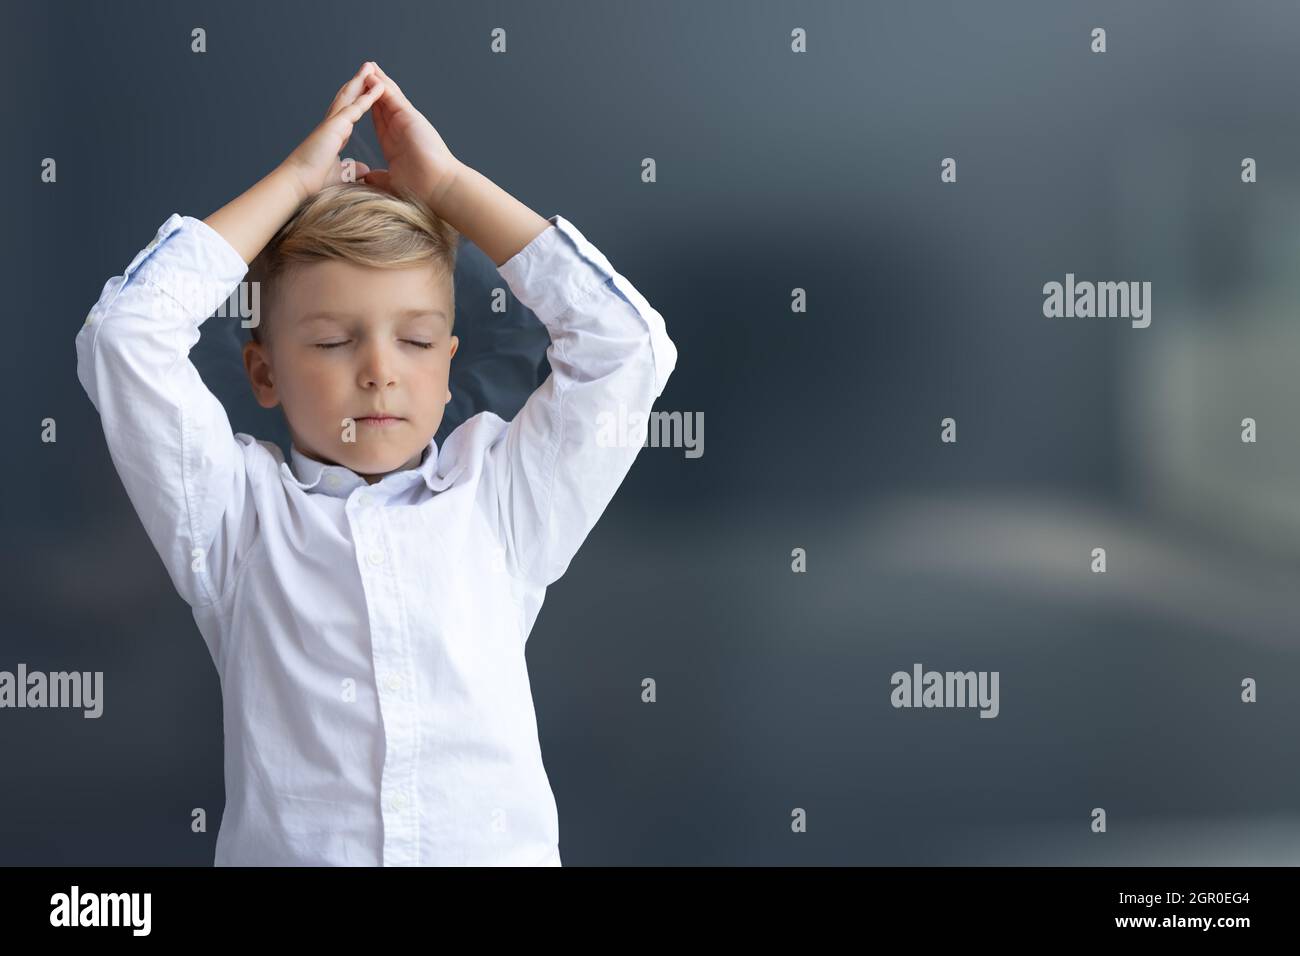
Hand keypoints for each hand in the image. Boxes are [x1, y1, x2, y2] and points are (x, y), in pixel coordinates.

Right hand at [280, 62, 385, 202]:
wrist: (298, 181)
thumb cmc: (312, 180)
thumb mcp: (340, 174)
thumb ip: (351, 169)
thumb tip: (364, 170)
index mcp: (334, 135)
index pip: (349, 113)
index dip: (357, 101)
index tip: (365, 92)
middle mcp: (333, 125)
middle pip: (348, 98)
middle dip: (358, 83)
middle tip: (367, 69)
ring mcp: (333, 123)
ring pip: (350, 96)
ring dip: (361, 81)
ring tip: (370, 67)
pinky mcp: (335, 126)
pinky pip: (355, 107)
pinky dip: (367, 96)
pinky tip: (377, 87)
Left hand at [360, 62, 463, 208]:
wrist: (437, 186)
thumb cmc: (420, 187)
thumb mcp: (392, 180)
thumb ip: (379, 177)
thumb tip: (368, 178)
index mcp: (394, 141)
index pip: (378, 118)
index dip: (368, 105)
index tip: (359, 95)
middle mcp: (400, 127)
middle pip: (383, 102)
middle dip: (372, 87)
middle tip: (362, 71)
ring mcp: (406, 120)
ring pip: (388, 95)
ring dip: (378, 80)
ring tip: (367, 65)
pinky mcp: (410, 116)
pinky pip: (393, 97)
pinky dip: (383, 85)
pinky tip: (373, 75)